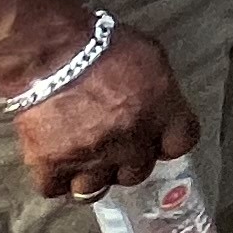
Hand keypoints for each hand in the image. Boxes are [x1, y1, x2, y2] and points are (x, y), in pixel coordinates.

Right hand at [10, 18, 198, 200]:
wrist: (50, 49)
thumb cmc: (103, 44)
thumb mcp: (151, 56)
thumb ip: (162, 91)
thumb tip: (162, 109)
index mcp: (161, 111)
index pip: (182, 143)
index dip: (168, 141)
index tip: (157, 138)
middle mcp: (131, 141)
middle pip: (138, 171)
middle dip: (128, 159)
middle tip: (114, 143)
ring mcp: (91, 156)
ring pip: (95, 189)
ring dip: (91, 176)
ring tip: (84, 161)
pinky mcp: (52, 164)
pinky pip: (55, 189)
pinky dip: (55, 179)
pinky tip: (55, 164)